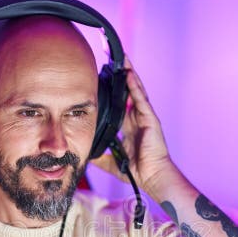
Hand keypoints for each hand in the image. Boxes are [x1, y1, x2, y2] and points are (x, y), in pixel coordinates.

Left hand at [91, 59, 172, 192]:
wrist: (152, 178)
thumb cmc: (137, 171)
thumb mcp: (111, 162)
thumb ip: (100, 157)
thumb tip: (85, 156)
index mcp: (128, 127)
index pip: (119, 104)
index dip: (112, 91)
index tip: (102, 79)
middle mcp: (137, 119)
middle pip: (128, 92)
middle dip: (121, 77)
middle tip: (111, 60)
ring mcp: (144, 117)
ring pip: (136, 90)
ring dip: (129, 74)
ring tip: (122, 58)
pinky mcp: (150, 118)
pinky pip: (141, 98)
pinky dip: (135, 85)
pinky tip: (129, 73)